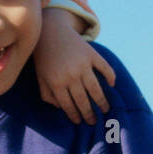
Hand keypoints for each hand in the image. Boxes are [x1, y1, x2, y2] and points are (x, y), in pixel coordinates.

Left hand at [34, 7, 115, 124]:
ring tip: (106, 109)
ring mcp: (82, 64)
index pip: (68, 105)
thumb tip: (61, 108)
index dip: (75, 115)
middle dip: (89, 113)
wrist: (51, 31)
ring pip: (95, 88)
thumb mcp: (41, 78)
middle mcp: (70, 76)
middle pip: (83, 100)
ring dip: (102, 101)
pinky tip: (112, 85)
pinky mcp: (91, 54)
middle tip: (94, 121)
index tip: (80, 122)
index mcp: (56, 83)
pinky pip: (104, 68)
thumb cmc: (44, 58)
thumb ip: (47, 95)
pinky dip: (110, 76)